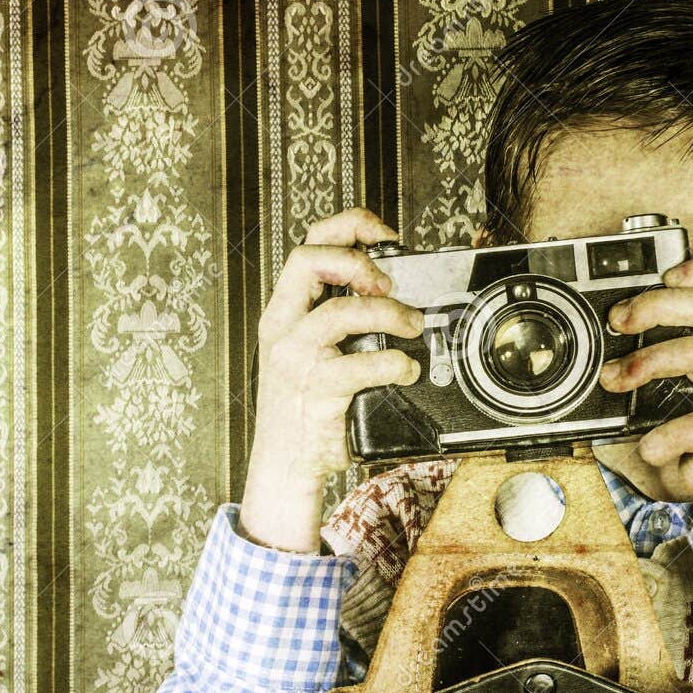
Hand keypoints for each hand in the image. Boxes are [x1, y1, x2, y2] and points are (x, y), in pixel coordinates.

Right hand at [237, 208, 424, 551]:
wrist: (285, 465)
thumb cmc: (305, 408)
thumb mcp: (306, 353)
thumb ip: (333, 319)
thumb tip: (392, 287)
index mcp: (282, 313)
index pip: (306, 246)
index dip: (347, 228)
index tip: (384, 236)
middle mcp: (282, 330)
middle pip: (310, 262)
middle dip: (358, 263)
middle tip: (389, 285)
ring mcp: (297, 360)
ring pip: (340, 312)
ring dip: (389, 313)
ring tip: (411, 327)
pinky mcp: (319, 392)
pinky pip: (365, 364)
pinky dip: (396, 363)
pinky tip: (407, 370)